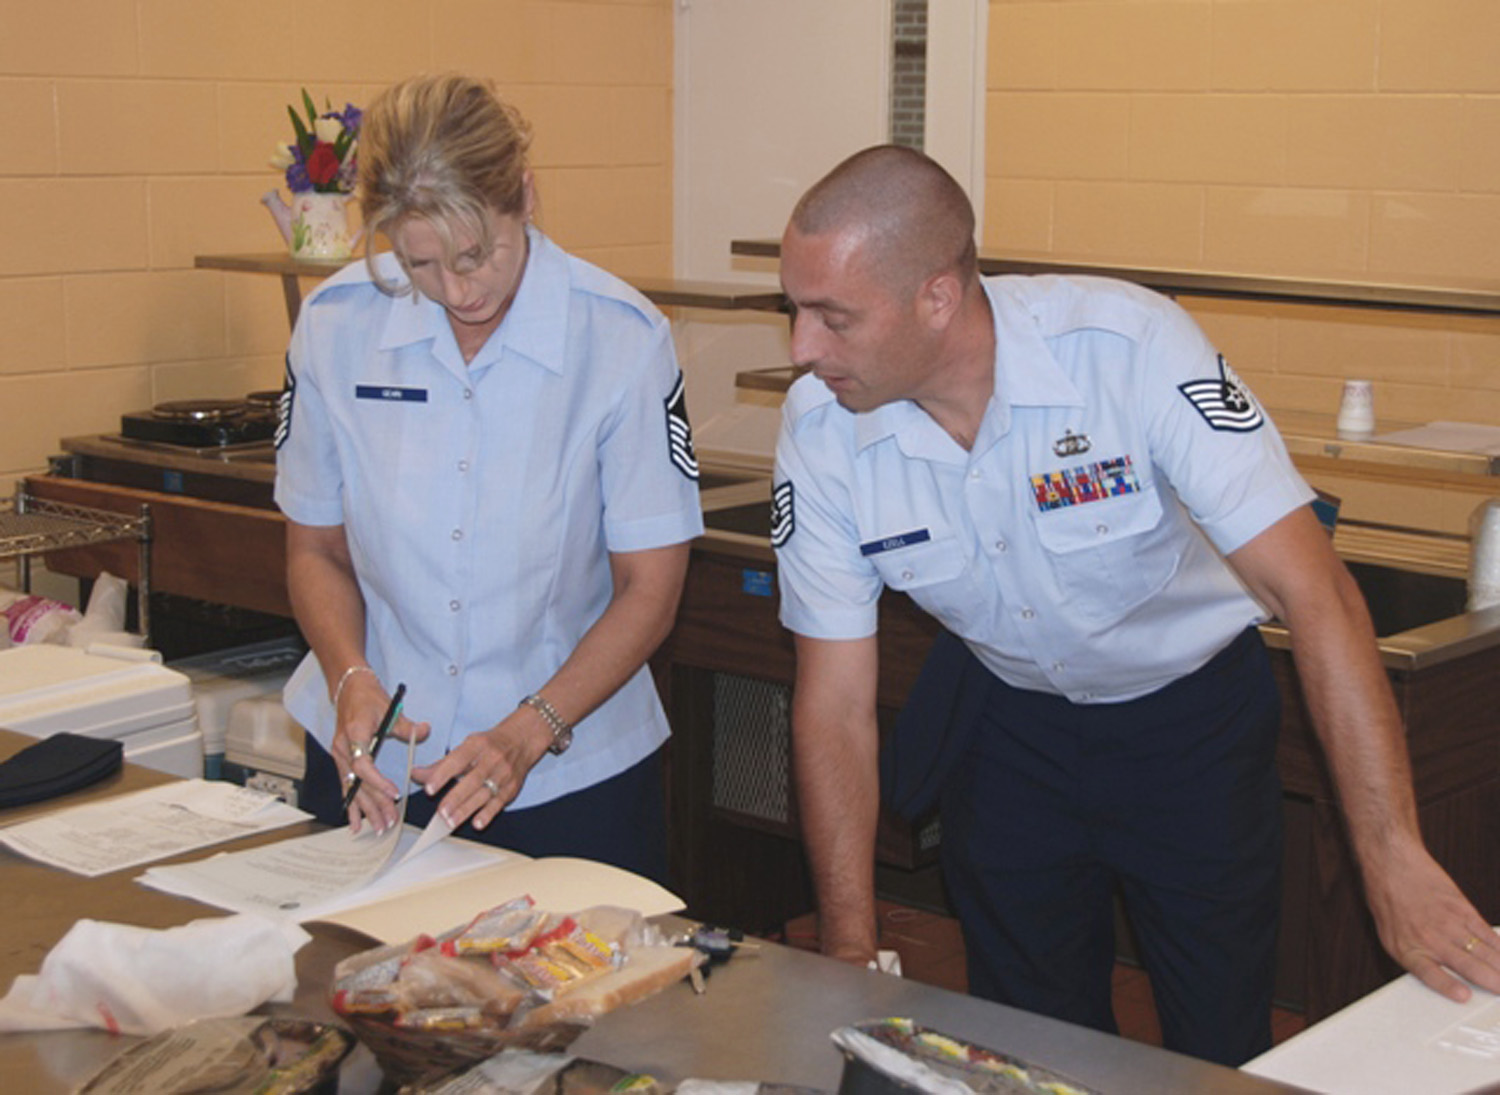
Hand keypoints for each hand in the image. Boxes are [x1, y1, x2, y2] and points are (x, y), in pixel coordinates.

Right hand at [333, 672, 428, 833]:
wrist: (349, 689)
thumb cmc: (368, 697)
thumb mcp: (390, 708)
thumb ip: (407, 725)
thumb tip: (424, 731)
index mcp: (355, 734)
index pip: (363, 765)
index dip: (378, 781)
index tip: (394, 792)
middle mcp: (343, 748)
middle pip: (358, 783)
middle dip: (375, 804)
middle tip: (389, 821)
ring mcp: (340, 756)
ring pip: (352, 789)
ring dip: (365, 810)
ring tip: (378, 828)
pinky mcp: (341, 761)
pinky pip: (346, 788)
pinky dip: (352, 807)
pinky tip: (355, 824)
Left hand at [410, 709, 552, 830]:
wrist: (522, 740)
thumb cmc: (489, 745)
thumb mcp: (466, 747)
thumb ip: (441, 764)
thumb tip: (416, 774)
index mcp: (476, 745)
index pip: (457, 760)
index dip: (442, 775)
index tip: (429, 788)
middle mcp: (491, 758)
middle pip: (472, 780)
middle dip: (455, 798)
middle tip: (441, 812)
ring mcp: (503, 774)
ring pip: (484, 794)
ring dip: (467, 810)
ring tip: (451, 822)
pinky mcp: (512, 787)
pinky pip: (499, 802)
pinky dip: (488, 814)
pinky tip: (478, 823)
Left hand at [1367, 841, 1499, 1001]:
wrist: (1391, 865)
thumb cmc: (1390, 903)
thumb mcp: (1392, 938)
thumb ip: (1419, 960)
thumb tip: (1445, 982)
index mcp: (1407, 948)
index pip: (1429, 973)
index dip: (1448, 986)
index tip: (1464, 996)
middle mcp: (1429, 937)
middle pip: (1467, 965)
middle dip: (1491, 982)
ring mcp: (1449, 923)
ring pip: (1482, 951)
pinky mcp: (1463, 909)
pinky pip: (1487, 933)